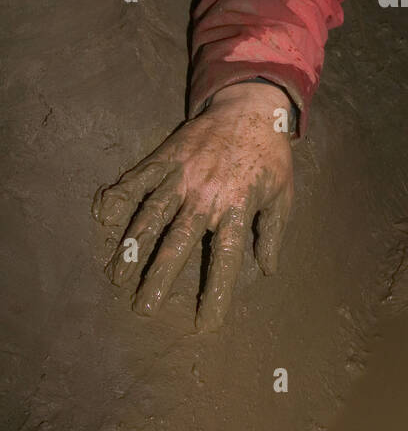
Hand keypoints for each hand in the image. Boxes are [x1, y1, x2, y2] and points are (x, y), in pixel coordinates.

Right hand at [92, 82, 294, 330]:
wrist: (252, 106)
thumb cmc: (270, 156)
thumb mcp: (283, 195)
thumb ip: (273, 233)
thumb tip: (267, 271)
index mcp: (238, 208)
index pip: (225, 259)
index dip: (215, 292)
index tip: (204, 324)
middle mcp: (206, 195)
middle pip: (177, 243)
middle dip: (158, 278)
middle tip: (142, 309)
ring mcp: (182, 176)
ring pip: (151, 217)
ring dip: (132, 249)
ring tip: (116, 277)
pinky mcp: (165, 158)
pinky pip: (137, 180)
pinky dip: (118, 197)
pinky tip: (101, 216)